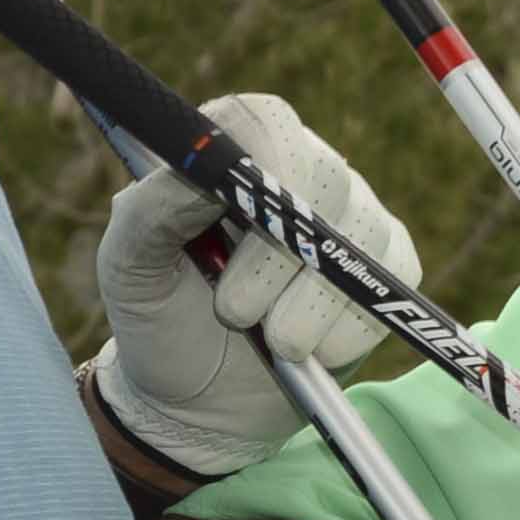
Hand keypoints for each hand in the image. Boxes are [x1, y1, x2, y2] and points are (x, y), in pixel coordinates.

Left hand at [86, 93, 417, 478]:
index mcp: (233, 153)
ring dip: (308, 305)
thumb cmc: (160, 317)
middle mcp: (302, 171)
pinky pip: (390, 286)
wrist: (202, 398)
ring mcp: (354, 217)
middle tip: (233, 311)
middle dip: (278, 257)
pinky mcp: (389, 268)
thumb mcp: (130, 267)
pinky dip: (346, 330)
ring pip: (360, 240)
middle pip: (322, 179)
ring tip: (269, 341)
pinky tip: (309, 349)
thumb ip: (151, 210)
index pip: (262, 121)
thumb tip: (205, 172)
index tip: (242, 214)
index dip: (262, 160)